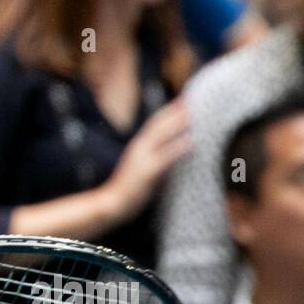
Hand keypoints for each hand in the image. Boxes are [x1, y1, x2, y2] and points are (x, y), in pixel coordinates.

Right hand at [104, 99, 192, 223]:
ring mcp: (142, 159)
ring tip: (192, 114)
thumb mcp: (142, 168)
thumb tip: (173, 151)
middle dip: (173, 111)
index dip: (168, 112)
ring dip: (176, 124)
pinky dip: (177, 148)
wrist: (111, 204)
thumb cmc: (129, 189)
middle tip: (190, 99)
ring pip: (160, 136)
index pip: (154, 124)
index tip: (183, 101)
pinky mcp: (146, 173)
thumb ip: (155, 158)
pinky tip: (191, 143)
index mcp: (138, 146)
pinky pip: (164, 158)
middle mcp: (139, 148)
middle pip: (157, 124)